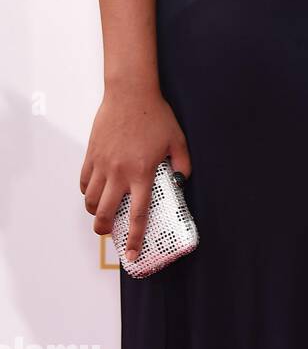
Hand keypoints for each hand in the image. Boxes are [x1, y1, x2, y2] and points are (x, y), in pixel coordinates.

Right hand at [80, 85, 191, 260]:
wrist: (131, 93)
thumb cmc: (155, 115)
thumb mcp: (177, 140)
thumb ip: (182, 164)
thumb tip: (181, 180)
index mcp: (142, 173)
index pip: (138, 215)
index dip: (135, 239)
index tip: (132, 255)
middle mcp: (120, 173)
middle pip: (105, 214)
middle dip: (105, 230)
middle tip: (110, 233)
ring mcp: (103, 164)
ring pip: (91, 200)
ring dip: (95, 211)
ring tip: (102, 212)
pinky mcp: (91, 154)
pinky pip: (84, 181)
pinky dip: (87, 191)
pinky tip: (94, 191)